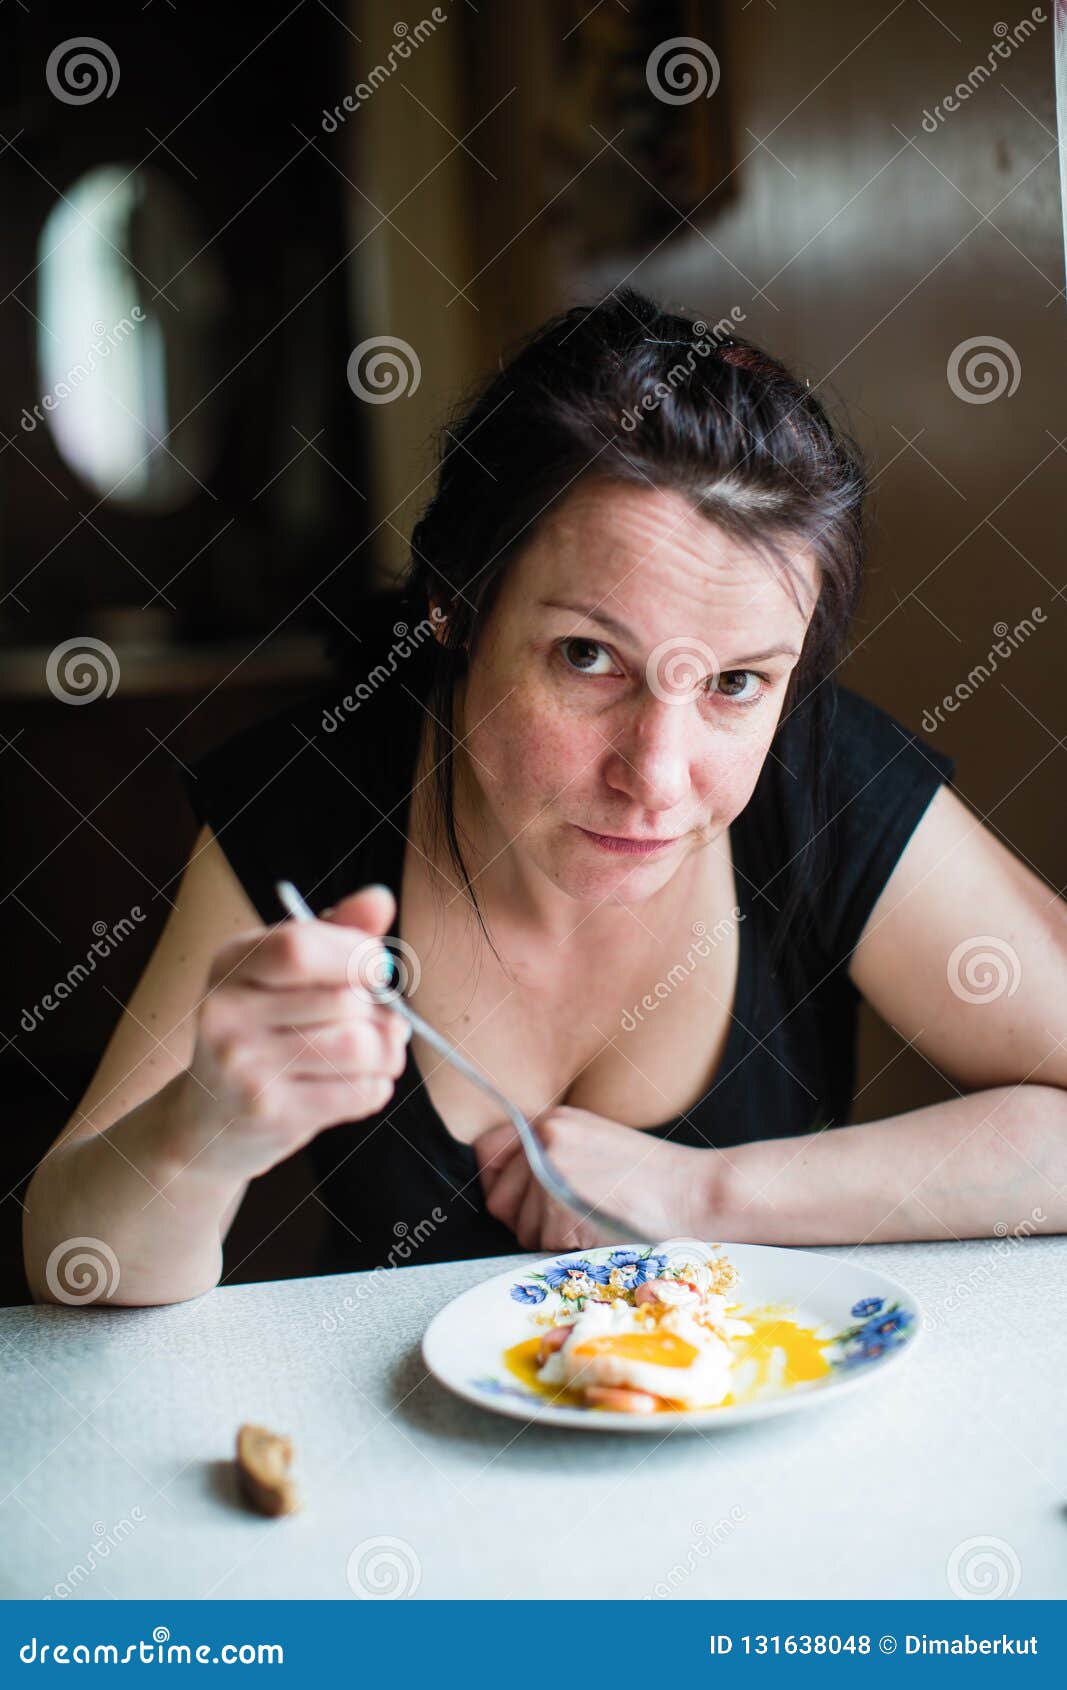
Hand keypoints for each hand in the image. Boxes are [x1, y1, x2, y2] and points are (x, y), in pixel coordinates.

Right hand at [171, 885, 410, 1178]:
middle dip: (379, 1010)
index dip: (357, 954)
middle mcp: (226, 1012)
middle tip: (373, 1020)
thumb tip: (380, 898)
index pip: (300, 948)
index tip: (377, 969)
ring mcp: (243, 1067)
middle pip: (345, 1000)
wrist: (207, 1121)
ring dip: (386, 1050)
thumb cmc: (263, 1032)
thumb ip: (333, 933)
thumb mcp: (283, 973)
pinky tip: (355, 1083)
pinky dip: (376, 1086)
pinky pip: (360, 1091)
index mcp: (231, 963)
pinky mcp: (269, 1114)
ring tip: (372, 1053)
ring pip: (360, 1046)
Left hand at [472, 1104, 710, 1251]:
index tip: (519, 1198)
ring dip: (548, 1238)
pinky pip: (543, 1245)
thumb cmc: (653, 1179)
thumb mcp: (594, 1144)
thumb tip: (508, 1185)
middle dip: (524, 1219)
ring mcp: (551, 1172)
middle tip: (567, 1218)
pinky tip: (599, 1232)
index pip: (487, 1150)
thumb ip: (551, 1154)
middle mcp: (546, 1139)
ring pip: (520, 1228)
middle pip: (498, 1198)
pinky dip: (568, 1250)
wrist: (696, 1193)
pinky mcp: (560, 1208)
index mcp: (552, 1120)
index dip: (498, 1181)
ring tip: (591, 1222)